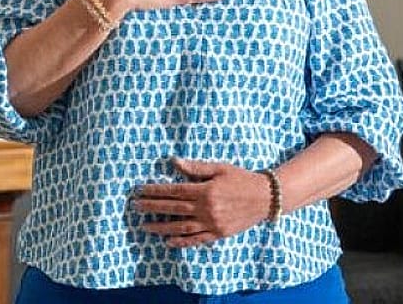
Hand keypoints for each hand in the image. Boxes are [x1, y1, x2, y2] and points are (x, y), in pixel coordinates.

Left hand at [133, 158, 271, 246]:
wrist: (266, 197)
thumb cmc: (241, 178)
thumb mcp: (219, 168)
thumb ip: (196, 167)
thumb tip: (173, 161)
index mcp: (206, 190)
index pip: (174, 191)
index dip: (155, 191)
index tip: (140, 190)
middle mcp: (207, 209)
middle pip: (174, 209)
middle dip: (153, 208)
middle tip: (136, 206)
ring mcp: (213, 224)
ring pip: (182, 228)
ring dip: (162, 228)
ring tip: (146, 227)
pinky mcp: (219, 234)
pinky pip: (197, 240)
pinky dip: (182, 242)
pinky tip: (168, 241)